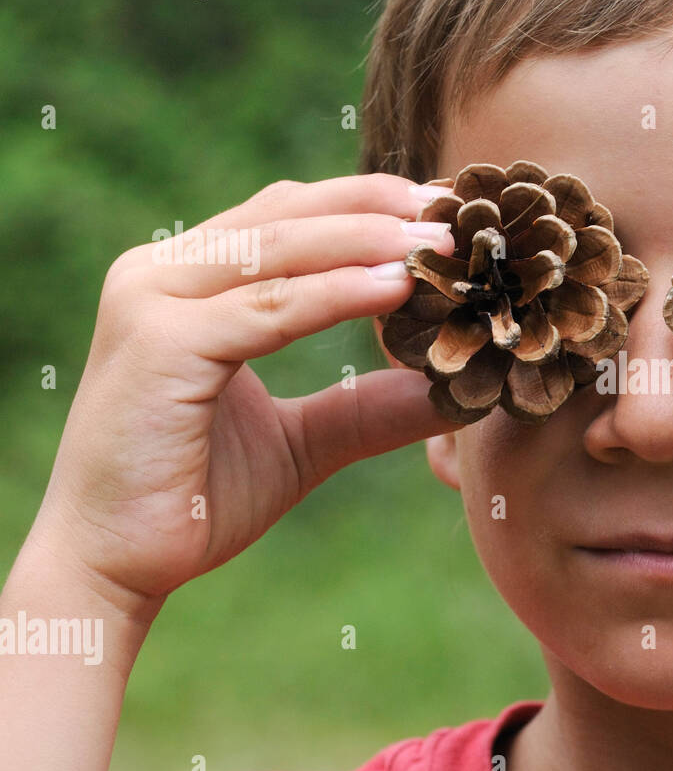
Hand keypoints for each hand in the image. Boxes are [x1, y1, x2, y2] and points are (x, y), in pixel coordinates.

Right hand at [33, 174, 459, 608]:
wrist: (115, 564)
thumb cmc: (196, 500)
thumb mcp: (301, 442)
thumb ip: (365, 408)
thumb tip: (451, 395)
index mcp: (187, 283)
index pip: (288, 218)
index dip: (370, 206)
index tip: (447, 211)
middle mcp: (161, 275)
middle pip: (287, 215)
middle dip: (380, 210)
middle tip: (459, 211)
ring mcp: (152, 301)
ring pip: (281, 251)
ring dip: (370, 241)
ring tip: (442, 242)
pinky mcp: (158, 343)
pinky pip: (268, 308)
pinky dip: (336, 294)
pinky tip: (396, 286)